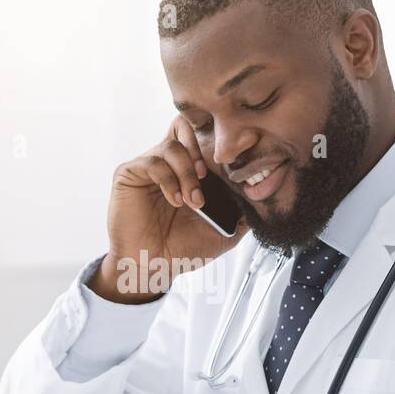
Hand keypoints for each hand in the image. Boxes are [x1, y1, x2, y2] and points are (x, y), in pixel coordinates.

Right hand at [89, 117, 247, 303]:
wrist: (153, 266)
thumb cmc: (182, 249)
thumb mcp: (223, 232)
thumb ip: (243, 214)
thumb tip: (265, 198)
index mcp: (188, 170)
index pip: (200, 136)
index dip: (215, 145)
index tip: (228, 166)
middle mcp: (167, 163)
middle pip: (184, 127)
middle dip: (201, 152)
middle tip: (206, 177)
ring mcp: (148, 166)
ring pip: (172, 146)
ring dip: (188, 173)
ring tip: (192, 200)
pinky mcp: (130, 174)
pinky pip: (153, 162)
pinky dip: (169, 180)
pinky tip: (175, 200)